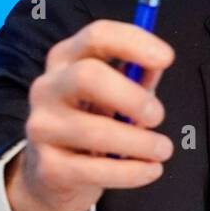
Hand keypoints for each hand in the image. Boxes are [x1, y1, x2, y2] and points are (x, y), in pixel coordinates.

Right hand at [7, 19, 175, 210]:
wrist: (52, 175)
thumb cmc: (94, 122)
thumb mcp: (116, 94)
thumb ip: (139, 77)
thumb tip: (158, 63)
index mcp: (66, 59)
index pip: (97, 35)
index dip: (134, 42)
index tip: (167, 58)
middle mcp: (48, 88)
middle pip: (87, 76)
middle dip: (132, 97)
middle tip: (158, 116)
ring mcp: (42, 127)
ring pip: (95, 131)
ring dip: (140, 142)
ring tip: (163, 149)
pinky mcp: (48, 167)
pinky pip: (96, 170)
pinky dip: (132, 172)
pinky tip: (151, 170)